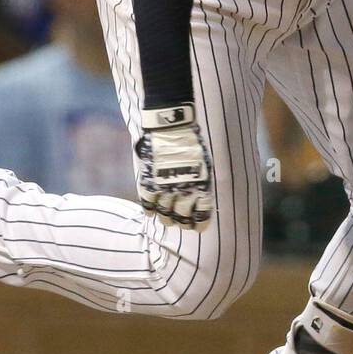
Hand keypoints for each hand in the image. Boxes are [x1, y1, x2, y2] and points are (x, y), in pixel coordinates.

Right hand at [135, 105, 212, 228]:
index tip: (197, 227)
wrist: (172, 126)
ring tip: (166, 219)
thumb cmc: (191, 143)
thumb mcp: (204, 164)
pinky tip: (150, 211)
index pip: (201, 215)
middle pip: (182, 217)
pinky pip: (148, 203)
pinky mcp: (150, 182)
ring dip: (165, 218)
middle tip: (180, 223)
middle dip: (181, 222)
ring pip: (164, 214)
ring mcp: (166, 187)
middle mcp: (184, 190)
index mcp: (202, 186)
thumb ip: (201, 183)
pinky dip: (149, 209)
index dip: (199, 224)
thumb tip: (199, 200)